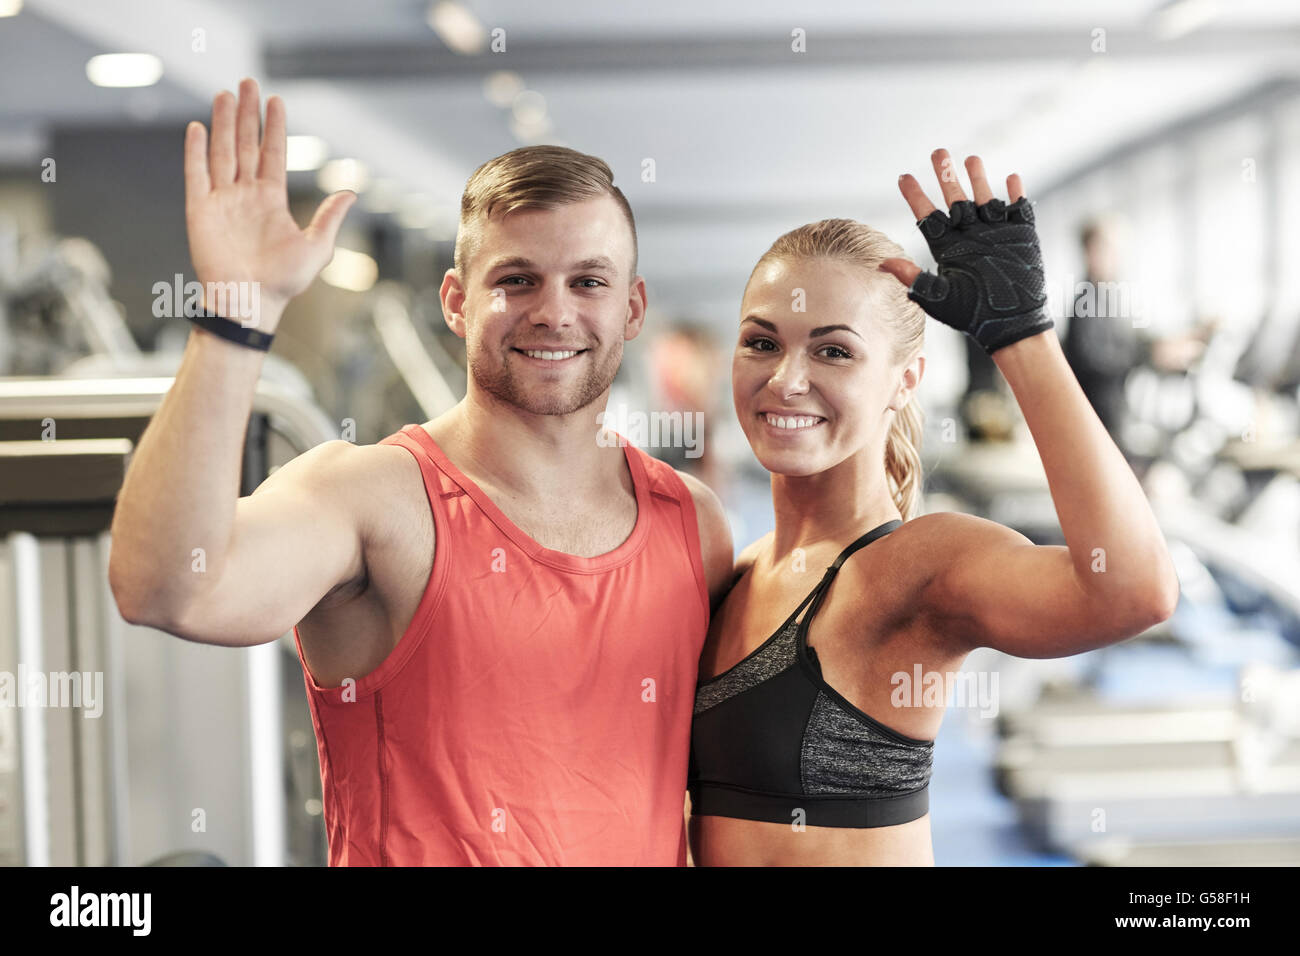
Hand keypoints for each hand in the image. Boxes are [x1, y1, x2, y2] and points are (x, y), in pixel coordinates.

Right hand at [184, 77, 356, 328]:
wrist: (248, 303)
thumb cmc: (283, 283)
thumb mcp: (316, 248)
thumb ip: (329, 218)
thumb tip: (352, 193)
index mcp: (272, 200)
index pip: (273, 153)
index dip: (273, 126)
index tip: (275, 100)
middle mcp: (246, 194)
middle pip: (245, 144)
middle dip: (246, 114)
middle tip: (247, 83)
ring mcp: (222, 200)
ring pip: (221, 151)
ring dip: (222, 123)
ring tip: (225, 94)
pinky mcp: (199, 210)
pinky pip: (196, 174)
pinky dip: (195, 151)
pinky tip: (198, 128)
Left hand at [878, 150, 1052, 353]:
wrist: (1011, 326)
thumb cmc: (973, 316)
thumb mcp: (939, 297)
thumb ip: (913, 278)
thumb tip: (882, 263)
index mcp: (948, 247)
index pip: (927, 215)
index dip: (915, 195)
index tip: (902, 176)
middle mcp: (970, 235)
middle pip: (954, 198)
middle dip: (946, 175)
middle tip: (937, 152)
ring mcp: (996, 233)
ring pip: (984, 197)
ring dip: (978, 178)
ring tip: (970, 158)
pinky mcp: (1021, 235)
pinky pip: (1018, 207)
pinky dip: (1015, 192)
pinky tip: (1010, 178)